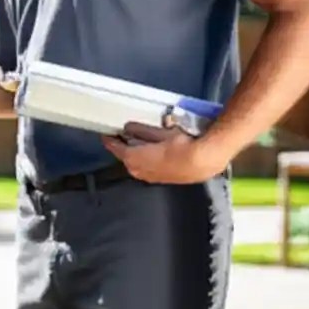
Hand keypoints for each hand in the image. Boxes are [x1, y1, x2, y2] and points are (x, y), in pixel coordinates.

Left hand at [101, 122, 227, 183]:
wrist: (203, 162)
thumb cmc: (180, 145)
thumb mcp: (159, 132)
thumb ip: (141, 130)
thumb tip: (128, 127)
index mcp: (132, 158)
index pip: (114, 147)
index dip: (109, 139)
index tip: (106, 134)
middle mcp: (136, 171)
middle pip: (124, 156)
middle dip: (123, 146)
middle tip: (122, 136)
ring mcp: (147, 177)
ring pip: (135, 163)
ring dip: (134, 154)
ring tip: (138, 142)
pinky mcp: (159, 180)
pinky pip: (146, 168)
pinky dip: (145, 160)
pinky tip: (152, 153)